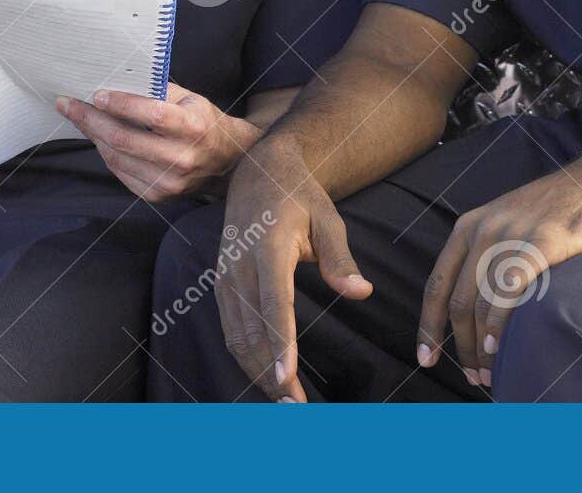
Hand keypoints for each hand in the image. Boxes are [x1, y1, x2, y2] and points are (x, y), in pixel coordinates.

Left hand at [56, 82, 257, 201]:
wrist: (227, 162)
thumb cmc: (204, 123)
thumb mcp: (190, 99)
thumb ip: (157, 92)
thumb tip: (117, 81)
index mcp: (192, 128)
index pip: (150, 115)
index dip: (120, 104)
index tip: (96, 94)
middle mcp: (180, 158)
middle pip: (124, 139)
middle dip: (90, 120)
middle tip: (68, 104)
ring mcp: (168, 182)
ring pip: (116, 157)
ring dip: (93, 136)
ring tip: (79, 118)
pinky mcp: (156, 196)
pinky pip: (120, 172)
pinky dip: (106, 152)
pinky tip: (99, 137)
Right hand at [214, 138, 371, 401]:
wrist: (257, 172)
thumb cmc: (300, 197)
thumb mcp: (327, 217)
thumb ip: (340, 257)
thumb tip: (361, 291)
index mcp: (269, 246)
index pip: (274, 303)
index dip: (280, 343)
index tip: (288, 379)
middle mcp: (240, 264)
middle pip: (251, 330)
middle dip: (271, 373)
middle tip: (297, 409)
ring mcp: (225, 275)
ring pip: (236, 336)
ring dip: (257, 372)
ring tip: (285, 402)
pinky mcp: (220, 284)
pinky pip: (229, 329)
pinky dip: (245, 358)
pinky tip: (266, 377)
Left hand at [417, 169, 581, 387]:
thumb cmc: (562, 208)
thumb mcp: (510, 222)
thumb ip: (490, 254)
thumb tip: (478, 307)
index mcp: (469, 226)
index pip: (436, 284)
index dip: (427, 326)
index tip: (425, 357)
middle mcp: (483, 231)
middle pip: (457, 301)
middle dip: (459, 347)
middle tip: (472, 378)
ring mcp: (511, 236)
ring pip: (481, 303)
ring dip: (480, 347)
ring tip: (489, 375)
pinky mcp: (541, 244)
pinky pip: (508, 292)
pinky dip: (498, 324)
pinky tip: (498, 347)